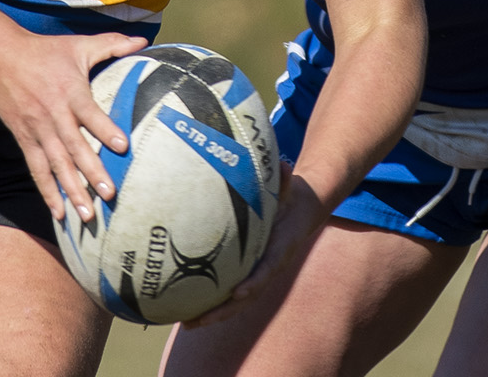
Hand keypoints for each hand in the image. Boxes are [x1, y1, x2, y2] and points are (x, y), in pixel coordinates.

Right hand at [0, 27, 146, 222]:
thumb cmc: (44, 51)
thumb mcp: (78, 44)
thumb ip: (112, 44)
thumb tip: (143, 41)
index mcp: (70, 91)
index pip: (89, 113)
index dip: (105, 129)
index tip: (122, 146)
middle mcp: (53, 114)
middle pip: (74, 147)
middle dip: (91, 172)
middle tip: (109, 194)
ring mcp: (37, 130)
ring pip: (56, 165)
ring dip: (71, 191)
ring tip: (87, 214)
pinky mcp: (24, 139)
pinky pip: (37, 169)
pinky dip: (47, 192)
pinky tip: (59, 214)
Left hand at [182, 165, 325, 328]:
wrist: (301, 213)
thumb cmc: (291, 199)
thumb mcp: (290, 189)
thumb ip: (286, 180)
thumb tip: (283, 163)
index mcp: (279, 250)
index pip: (267, 270)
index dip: (254, 283)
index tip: (239, 293)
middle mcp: (268, 268)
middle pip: (246, 298)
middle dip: (223, 311)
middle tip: (200, 321)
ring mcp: (258, 274)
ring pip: (235, 302)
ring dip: (213, 314)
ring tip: (186, 324)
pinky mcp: (248, 273)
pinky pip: (228, 290)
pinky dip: (211, 300)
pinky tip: (187, 306)